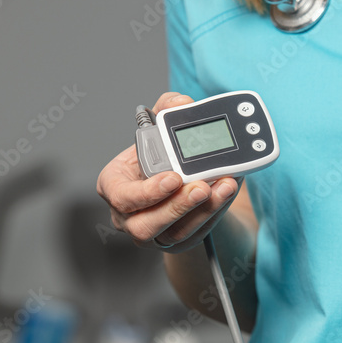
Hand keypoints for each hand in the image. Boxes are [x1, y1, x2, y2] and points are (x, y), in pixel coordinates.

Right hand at [96, 92, 242, 252]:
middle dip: (177, 207)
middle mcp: (129, 216)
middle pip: (146, 224)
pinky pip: (195, 232)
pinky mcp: (179, 239)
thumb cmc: (158, 154)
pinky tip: (226, 193)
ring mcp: (153, 232)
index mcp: (115, 186)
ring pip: (174, 233)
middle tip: (202, 187)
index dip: (146, 192)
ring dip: (202, 211)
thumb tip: (181, 103)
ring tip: (223, 187)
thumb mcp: (159, 125)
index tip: (173, 178)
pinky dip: (214, 213)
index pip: (122, 196)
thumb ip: (167, 108)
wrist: (174, 179)